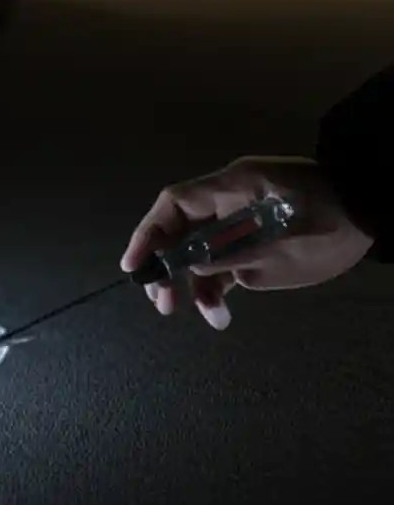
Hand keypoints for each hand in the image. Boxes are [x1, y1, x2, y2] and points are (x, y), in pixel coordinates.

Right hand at [119, 155, 373, 328]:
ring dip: (195, 287)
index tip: (135, 266)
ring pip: (199, 255)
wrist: (378, 212)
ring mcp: (242, 224)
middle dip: (167, 268)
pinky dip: (217, 290)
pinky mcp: (255, 245)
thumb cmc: (335, 221)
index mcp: (234, 187)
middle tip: (162, 304)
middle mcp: (230, 202)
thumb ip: (234, 254)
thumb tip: (188, 266)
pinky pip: (223, 266)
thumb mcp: (286, 242)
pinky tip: (221, 315)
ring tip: (207, 317)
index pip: (175, 205)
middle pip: (180, 233)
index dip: (148, 233)